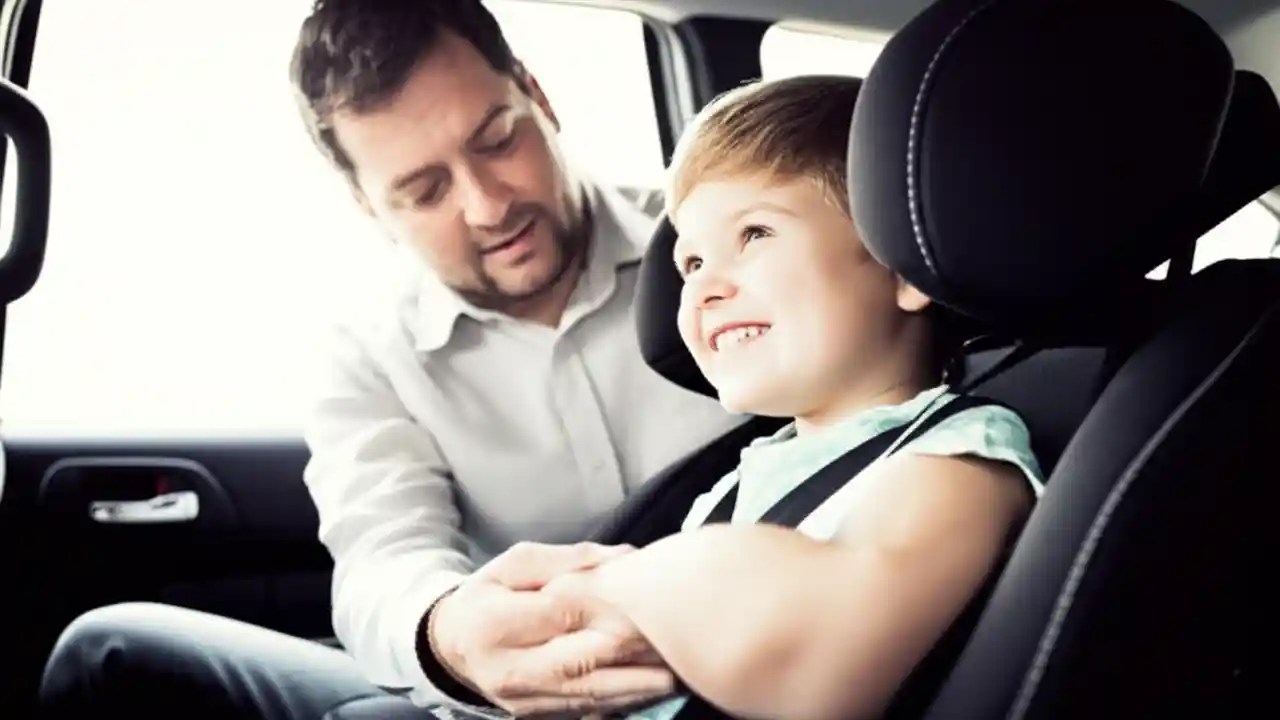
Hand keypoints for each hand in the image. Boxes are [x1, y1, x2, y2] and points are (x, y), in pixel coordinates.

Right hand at [428, 542, 673, 716]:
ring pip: (592, 696)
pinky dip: (626, 702)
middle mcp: (509, 669)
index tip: (651, 596)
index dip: (610, 606)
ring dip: (640, 684)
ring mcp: (524, 702)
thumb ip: (568, 559)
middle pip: (582, 662)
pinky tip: (655, 688)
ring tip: (678, 667)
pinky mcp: (538, 719)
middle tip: (678, 636)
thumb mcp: (514, 564)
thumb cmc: (488, 597)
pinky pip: (589, 713)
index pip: (562, 614)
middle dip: (634, 650)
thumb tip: (623, 557)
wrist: (451, 648)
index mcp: (495, 623)